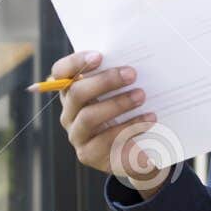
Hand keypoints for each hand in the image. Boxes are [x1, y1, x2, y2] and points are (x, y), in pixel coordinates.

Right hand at [53, 50, 163, 192]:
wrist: (134, 150)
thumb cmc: (127, 112)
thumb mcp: (120, 92)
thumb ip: (117, 76)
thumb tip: (130, 61)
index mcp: (72, 91)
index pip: (61, 72)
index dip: (76, 62)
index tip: (99, 56)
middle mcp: (69, 113)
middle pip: (77, 93)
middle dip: (105, 81)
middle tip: (132, 74)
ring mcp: (76, 135)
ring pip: (89, 116)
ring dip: (117, 104)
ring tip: (141, 95)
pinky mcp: (88, 154)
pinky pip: (106, 139)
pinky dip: (130, 126)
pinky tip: (149, 118)